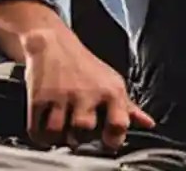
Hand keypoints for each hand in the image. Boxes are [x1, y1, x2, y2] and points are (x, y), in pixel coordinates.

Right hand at [20, 25, 155, 150]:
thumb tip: (148, 124)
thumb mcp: (111, 82)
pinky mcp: (39, 96)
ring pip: (58, 132)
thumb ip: (128, 107)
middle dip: (80, 136)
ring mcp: (62, 94)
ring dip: (57, 137)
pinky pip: (37, 128)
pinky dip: (39, 134)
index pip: (119, 124)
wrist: (54, 43)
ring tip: (60, 130)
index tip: (107, 141)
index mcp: (111, 91)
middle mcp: (87, 92)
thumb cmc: (85, 66)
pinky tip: (45, 129)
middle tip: (78, 132)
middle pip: (85, 130)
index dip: (114, 139)